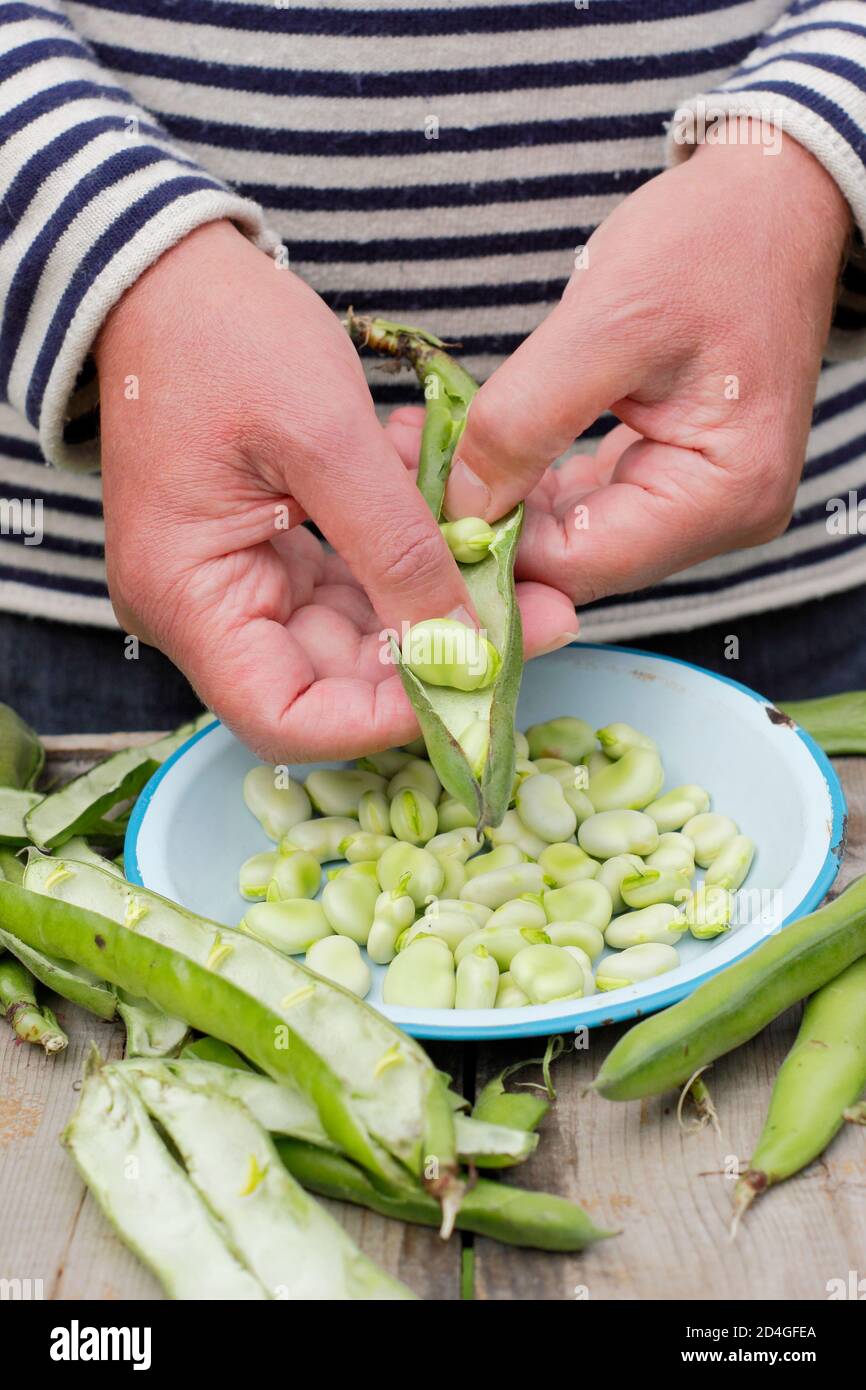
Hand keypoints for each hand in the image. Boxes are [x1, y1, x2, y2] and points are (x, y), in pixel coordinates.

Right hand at [96, 221, 574, 759]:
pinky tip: (468, 531)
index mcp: (188, 598)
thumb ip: (397, 550)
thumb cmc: (222, 337)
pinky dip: (410, 568)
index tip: (477, 682)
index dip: (384, 722)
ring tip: (522, 572)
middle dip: (435, 658)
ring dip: (435, 611)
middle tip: (540, 617)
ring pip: (354, 641)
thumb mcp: (326, 438)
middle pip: (330, 686)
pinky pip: (351, 590)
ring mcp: (239, 584)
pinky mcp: (270, 554)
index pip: (288, 719)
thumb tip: (465, 648)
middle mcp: (205, 611)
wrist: (170, 273)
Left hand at [443, 123, 851, 605]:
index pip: (581, 563)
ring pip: (572, 534)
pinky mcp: (674, 477)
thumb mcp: (606, 322)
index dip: (491, 545)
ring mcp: (701, 503)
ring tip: (424, 444)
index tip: (414, 502)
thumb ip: (526, 420)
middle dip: (487, 519)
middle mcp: (722, 519)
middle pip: (576, 558)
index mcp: (724, 495)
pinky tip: (472, 445)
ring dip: (499, 499)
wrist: (771, 198)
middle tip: (403, 462)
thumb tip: (460, 506)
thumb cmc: (710, 241)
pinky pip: (586, 501)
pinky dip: (528, 477)